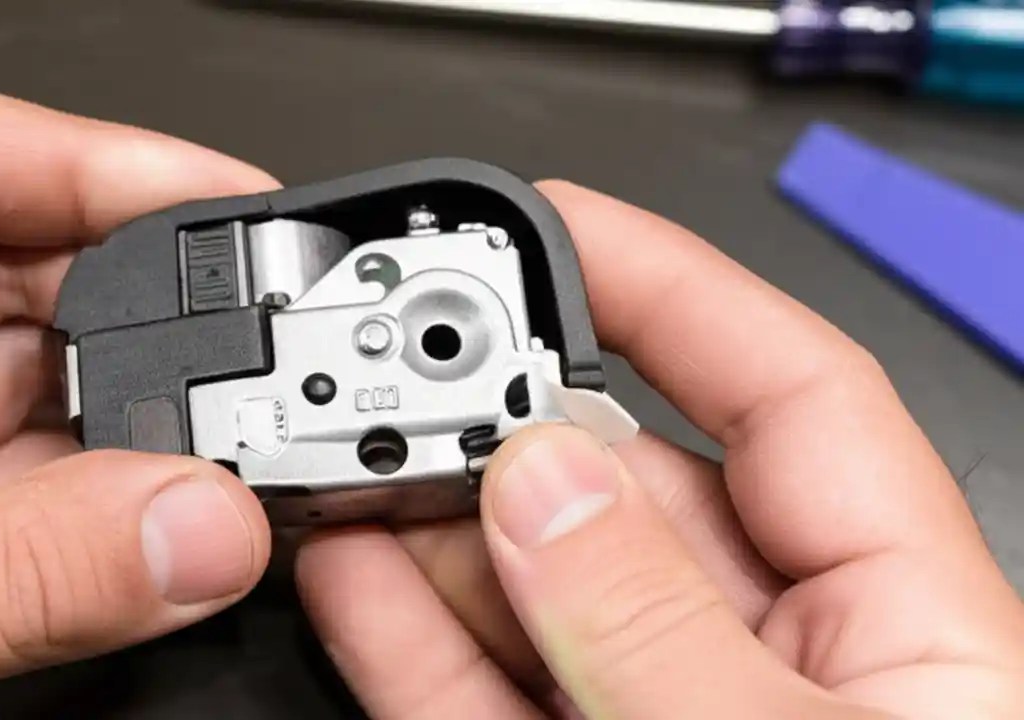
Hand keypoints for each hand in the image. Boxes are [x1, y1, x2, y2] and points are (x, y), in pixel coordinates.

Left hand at [0, 74, 274, 717]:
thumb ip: (7, 579)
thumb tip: (194, 531)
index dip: (82, 160)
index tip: (208, 201)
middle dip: (129, 316)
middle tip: (242, 358)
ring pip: (17, 385)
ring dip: (129, 421)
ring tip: (216, 450)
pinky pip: (12, 483)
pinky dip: (97, 500)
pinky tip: (158, 510)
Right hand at [295, 181, 1023, 717]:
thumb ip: (664, 626)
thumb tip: (547, 483)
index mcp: (909, 635)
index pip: (794, 400)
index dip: (674, 293)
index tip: (558, 230)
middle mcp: (784, 669)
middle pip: (632, 491)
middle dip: (508, 420)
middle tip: (407, 369)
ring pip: (539, 593)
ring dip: (432, 525)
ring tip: (348, 464)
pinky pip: (484, 694)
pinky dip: (409, 635)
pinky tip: (353, 573)